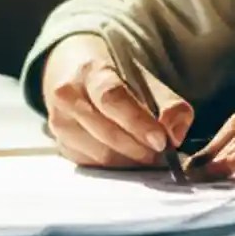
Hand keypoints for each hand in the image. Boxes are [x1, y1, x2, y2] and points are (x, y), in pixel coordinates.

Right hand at [42, 34, 193, 167]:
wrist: (75, 72)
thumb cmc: (116, 76)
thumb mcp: (145, 78)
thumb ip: (169, 104)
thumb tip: (175, 136)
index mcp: (90, 70)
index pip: (112, 99)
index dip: (138, 123)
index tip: (161, 141)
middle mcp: (66, 96)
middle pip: (106, 132)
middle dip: (139, 148)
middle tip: (162, 153)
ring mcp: (59, 123)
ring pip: (101, 154)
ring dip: (130, 160)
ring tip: (148, 153)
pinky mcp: (61, 145)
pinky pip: (94, 165)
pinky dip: (117, 165)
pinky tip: (128, 155)